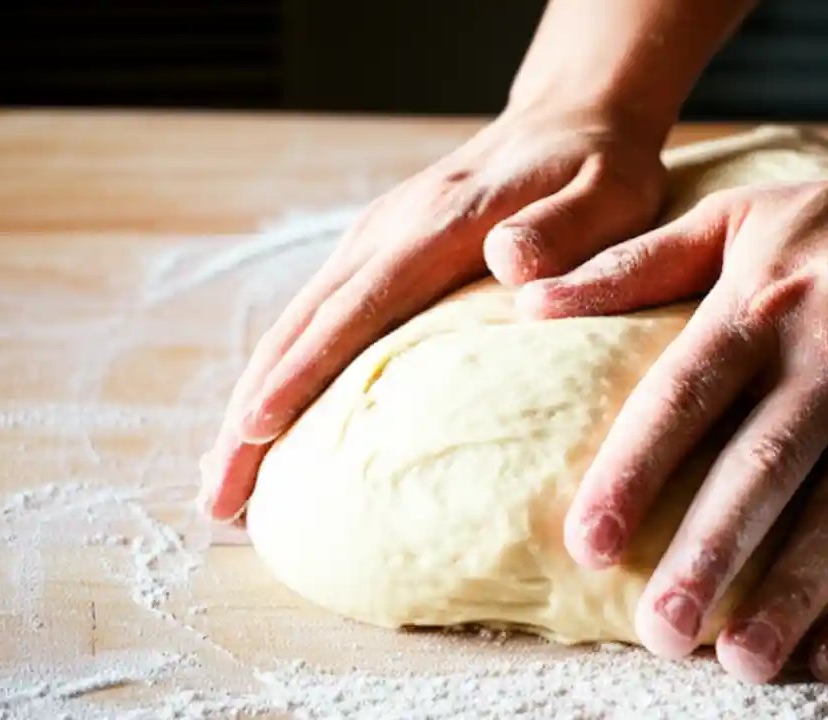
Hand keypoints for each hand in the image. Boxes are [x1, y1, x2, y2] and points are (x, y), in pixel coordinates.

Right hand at [198, 106, 666, 519]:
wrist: (571, 120)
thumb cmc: (601, 169)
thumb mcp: (609, 192)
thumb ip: (565, 229)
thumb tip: (509, 261)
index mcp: (439, 224)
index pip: (358, 306)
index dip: (305, 369)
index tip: (257, 429)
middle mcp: (388, 229)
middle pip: (301, 326)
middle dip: (251, 413)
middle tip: (218, 499)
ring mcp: (374, 239)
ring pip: (294, 326)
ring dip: (252, 403)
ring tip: (224, 484)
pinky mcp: (375, 253)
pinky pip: (314, 319)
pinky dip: (282, 374)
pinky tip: (268, 423)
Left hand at [524, 161, 827, 682]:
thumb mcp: (733, 218)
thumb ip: (632, 265)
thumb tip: (526, 299)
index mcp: (764, 303)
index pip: (685, 395)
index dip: (633, 470)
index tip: (586, 544)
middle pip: (765, 468)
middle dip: (709, 555)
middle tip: (660, 632)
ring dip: (797, 593)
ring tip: (743, 662)